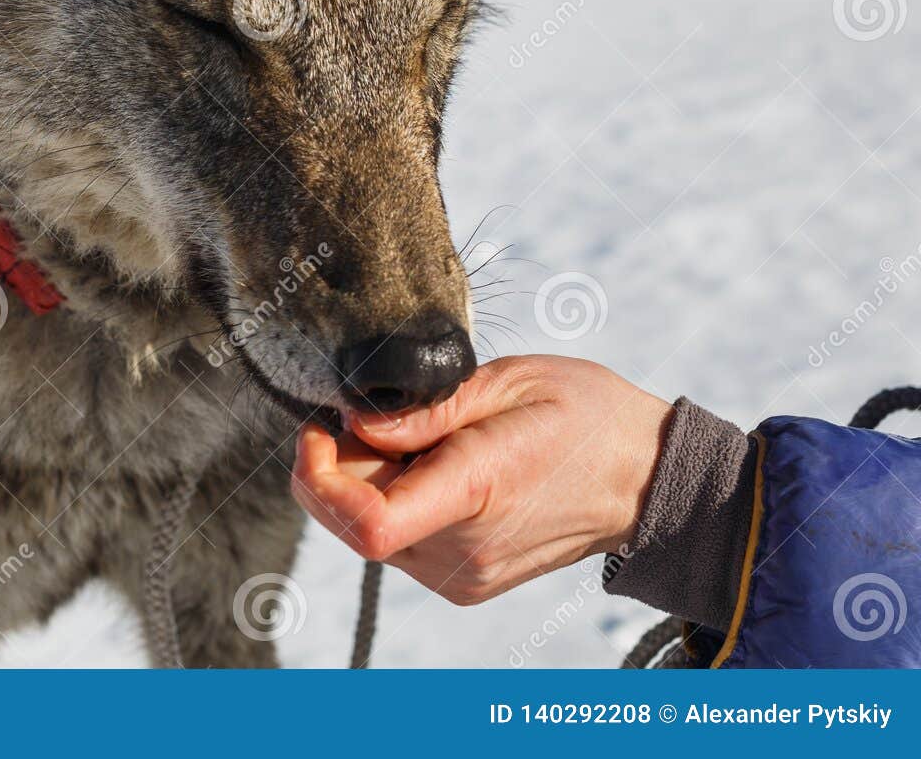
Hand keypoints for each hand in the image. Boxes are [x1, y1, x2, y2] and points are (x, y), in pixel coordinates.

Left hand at [291, 355, 672, 605]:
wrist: (646, 480)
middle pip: (350, 521)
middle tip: (377, 414)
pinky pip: (397, 542)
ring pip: (368, 533)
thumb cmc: (584, 416)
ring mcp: (463, 575)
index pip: (364, 521)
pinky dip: (392, 502)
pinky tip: (432, 466)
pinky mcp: (463, 583)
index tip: (320, 427)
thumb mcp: (507, 382)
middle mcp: (463, 550)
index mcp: (475, 490)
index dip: (319, 476)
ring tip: (422, 438)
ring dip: (366, 484)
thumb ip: (424, 408)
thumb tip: (355, 426)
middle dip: (340, 465)